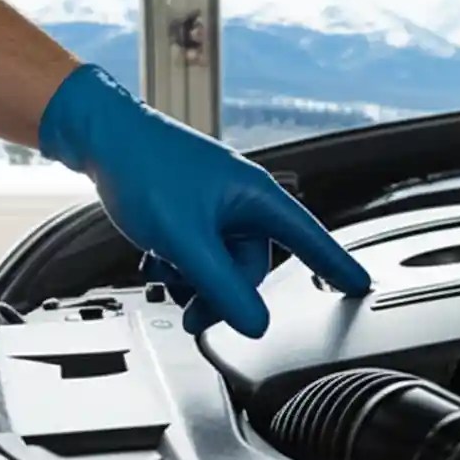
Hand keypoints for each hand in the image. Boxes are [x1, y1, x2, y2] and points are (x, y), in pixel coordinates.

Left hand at [38, 64, 371, 337]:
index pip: (309, 237)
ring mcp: (216, 202)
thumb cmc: (143, 169)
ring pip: (222, 262)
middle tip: (193, 312)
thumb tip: (254, 323)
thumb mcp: (184, 240)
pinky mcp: (192, 206)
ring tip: (165, 277)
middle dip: (224, 292)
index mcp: (255, 196)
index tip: (359, 286)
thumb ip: (222, 285)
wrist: (100, 136)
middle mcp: (242, 199)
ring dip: (196, 280)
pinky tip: (158, 262)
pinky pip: (201, 250)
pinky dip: (181, 264)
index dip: (336, 265)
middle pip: (252, 265)